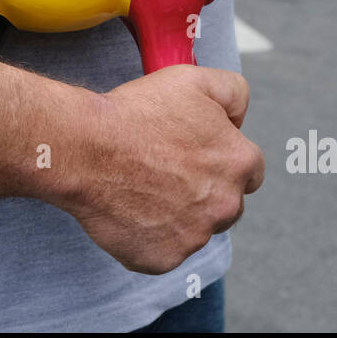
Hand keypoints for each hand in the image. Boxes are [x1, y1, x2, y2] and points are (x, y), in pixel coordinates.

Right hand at [56, 65, 264, 275]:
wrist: (86, 149)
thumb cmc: (136, 114)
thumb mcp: (193, 79)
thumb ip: (234, 93)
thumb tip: (239, 118)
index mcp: (239, 164)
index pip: (250, 170)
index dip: (222, 159)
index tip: (196, 154)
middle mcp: (225, 205)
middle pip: (225, 203)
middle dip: (204, 190)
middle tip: (165, 170)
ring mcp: (194, 236)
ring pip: (194, 228)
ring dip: (177, 214)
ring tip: (142, 187)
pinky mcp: (163, 258)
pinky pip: (163, 250)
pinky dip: (149, 235)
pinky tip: (129, 209)